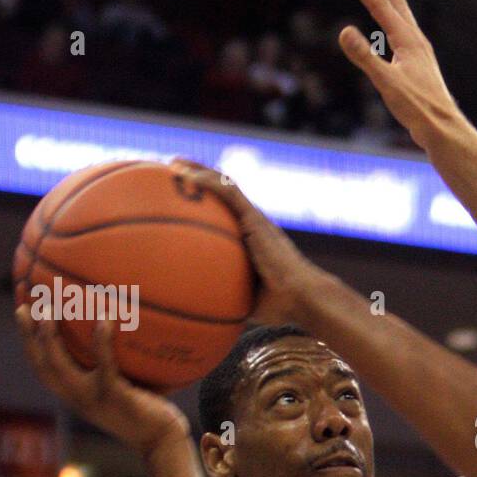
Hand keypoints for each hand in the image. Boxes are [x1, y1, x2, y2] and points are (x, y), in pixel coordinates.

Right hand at [15, 308, 188, 459]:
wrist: (162, 441)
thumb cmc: (148, 410)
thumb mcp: (124, 386)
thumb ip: (115, 364)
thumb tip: (120, 327)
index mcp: (76, 395)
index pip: (43, 368)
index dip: (29, 343)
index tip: (23, 314)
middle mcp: (78, 398)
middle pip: (41, 366)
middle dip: (28, 337)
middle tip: (24, 307)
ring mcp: (94, 398)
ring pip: (59, 366)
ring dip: (49, 338)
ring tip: (49, 310)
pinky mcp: (115, 397)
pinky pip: (105, 366)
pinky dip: (102, 343)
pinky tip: (105, 320)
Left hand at [167, 159, 333, 326]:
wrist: (302, 297)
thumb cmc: (281, 305)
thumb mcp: (245, 300)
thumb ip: (227, 298)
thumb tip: (202, 313)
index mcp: (255, 239)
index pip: (230, 213)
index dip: (209, 202)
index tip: (184, 198)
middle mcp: (255, 223)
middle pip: (225, 192)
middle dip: (201, 178)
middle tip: (174, 172)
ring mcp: (255, 218)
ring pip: (225, 184)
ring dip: (199, 170)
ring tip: (174, 163)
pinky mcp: (255, 217)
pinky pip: (228, 191)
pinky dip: (205, 180)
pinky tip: (183, 174)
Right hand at [338, 0, 461, 151]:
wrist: (444, 130)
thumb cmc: (418, 109)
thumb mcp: (386, 83)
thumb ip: (364, 56)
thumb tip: (343, 30)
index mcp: (408, 40)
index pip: (379, 6)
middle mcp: (416, 41)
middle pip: (397, 1)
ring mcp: (420, 54)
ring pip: (404, 17)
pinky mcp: (420, 68)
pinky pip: (407, 35)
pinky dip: (400, 23)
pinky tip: (399, 32)